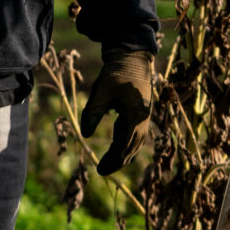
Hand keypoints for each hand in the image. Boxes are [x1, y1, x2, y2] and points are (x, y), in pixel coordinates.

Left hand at [79, 49, 152, 174]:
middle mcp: (143, 118)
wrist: (133, 58)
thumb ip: (93, 112)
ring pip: (136, 142)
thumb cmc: (117, 72)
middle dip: (118, 160)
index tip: (101, 169)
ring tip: (109, 164)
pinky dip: (126, 144)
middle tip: (101, 171)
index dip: (113, 158)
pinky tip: (116, 148)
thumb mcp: (102, 91)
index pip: (125, 144)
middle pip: (132, 147)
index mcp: (136, 114)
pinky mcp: (141, 113)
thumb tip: (84, 135)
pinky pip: (135, 134)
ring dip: (123, 154)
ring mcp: (144, 116)